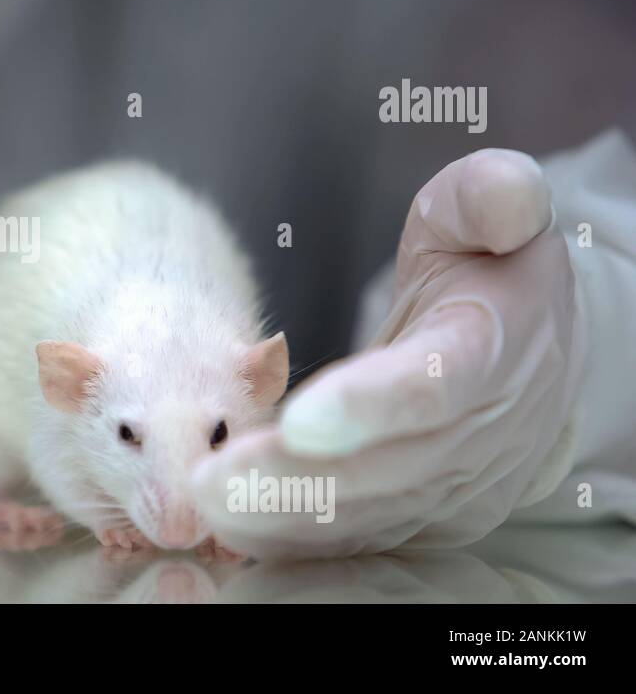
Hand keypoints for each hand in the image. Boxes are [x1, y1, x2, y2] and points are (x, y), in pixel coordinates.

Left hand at [194, 149, 583, 558]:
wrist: (530, 349)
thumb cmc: (486, 269)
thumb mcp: (486, 214)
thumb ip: (489, 197)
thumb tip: (503, 197)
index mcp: (496, 348)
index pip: (436, 382)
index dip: (370, 405)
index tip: (299, 418)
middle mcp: (482, 431)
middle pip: (386, 465)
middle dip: (295, 477)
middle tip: (208, 480)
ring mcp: (455, 484)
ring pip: (366, 512)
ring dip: (282, 516)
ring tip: (204, 503)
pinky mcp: (425, 514)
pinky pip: (357, 537)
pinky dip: (294, 537)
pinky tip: (230, 527)